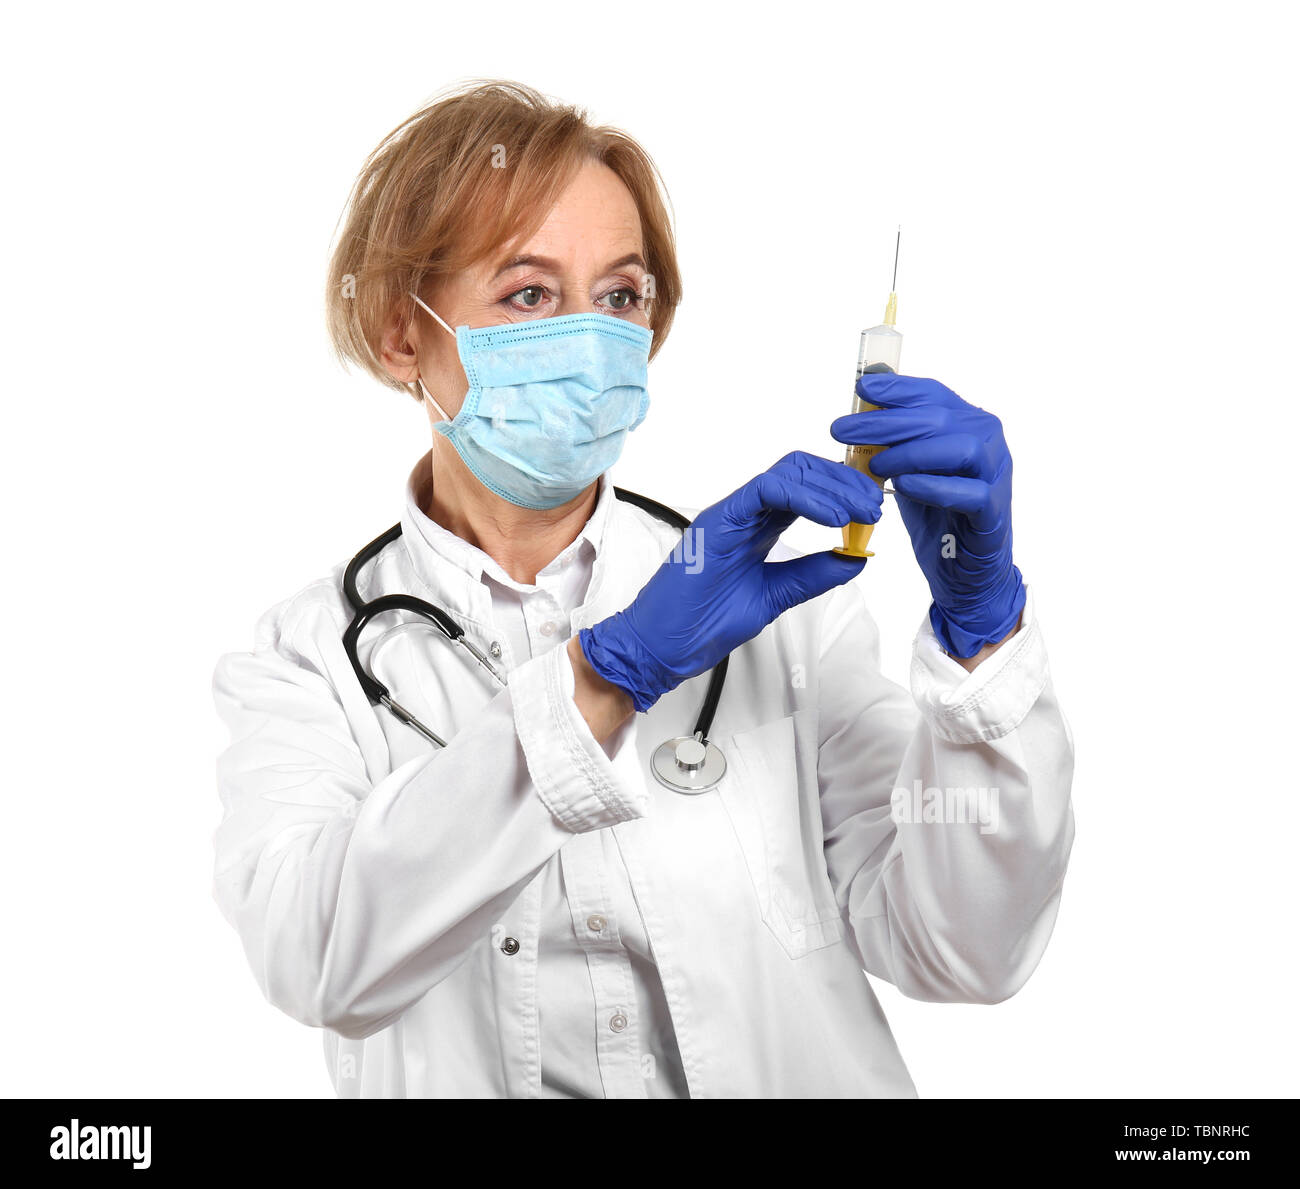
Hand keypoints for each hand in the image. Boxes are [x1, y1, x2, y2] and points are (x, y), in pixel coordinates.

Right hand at [579, 451, 881, 711]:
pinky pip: (767, 491)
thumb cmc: (703, 623)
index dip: (843, 490)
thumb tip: (856, 556)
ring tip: (860, 512)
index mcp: (757, 526)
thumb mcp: (775, 596)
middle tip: (874, 505)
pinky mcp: (719, 521)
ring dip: (832, 487)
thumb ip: (812, 574)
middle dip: (844, 482)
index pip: (806, 488)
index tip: (873, 510)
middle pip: (802, 470)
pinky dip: (806, 498)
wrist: (663, 647)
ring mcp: (731, 513)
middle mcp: (745, 512)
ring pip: (789, 472)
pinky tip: (833, 519)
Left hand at [831, 373, 1025, 657]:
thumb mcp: (907, 470)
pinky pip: (971, 492)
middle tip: (843, 431)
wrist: (963, 570)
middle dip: (885, 422)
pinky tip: (902, 487)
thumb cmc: (936, 515)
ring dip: (912, 452)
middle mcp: (987, 441)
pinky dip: (933, 487)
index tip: (860, 389)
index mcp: (966, 424)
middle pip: (939, 417)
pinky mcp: (994, 511)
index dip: (896, 389)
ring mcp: (996, 475)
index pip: (933, 394)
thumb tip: (861, 404)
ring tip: (876, 465)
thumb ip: (892, 440)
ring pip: (962, 447)